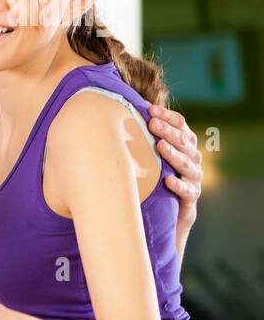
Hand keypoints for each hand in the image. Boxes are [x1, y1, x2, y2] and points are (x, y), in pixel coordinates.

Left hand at [146, 104, 201, 228]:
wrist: (176, 210)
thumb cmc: (160, 175)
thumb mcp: (155, 155)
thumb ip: (147, 136)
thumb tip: (126, 111)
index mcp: (185, 145)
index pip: (181, 125)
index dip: (168, 116)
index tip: (150, 109)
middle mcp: (192, 158)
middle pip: (183, 142)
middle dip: (167, 131)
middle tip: (152, 123)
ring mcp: (193, 177)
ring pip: (186, 163)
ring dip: (173, 154)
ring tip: (160, 146)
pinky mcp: (191, 195)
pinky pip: (187, 189)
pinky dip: (178, 184)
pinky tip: (168, 181)